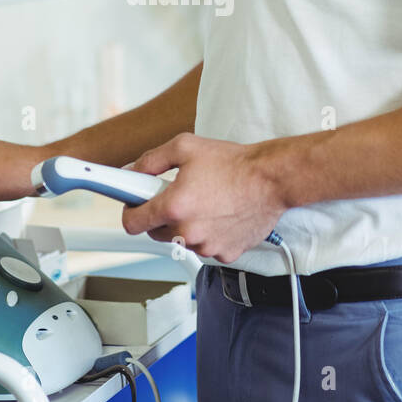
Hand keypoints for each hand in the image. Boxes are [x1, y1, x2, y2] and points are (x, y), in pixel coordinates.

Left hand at [121, 133, 286, 263]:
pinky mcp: (224, 254)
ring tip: (206, 202)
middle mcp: (187, 231)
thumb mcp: (185, 147)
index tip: (135, 205)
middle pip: (156, 233)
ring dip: (186, 226)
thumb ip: (151, 160)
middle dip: (161, 216)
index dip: (131, 212)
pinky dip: (209, 235)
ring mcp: (206, 246)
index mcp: (173, 206)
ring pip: (182, 241)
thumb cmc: (233, 163)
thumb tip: (132, 171)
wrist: (271, 179)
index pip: (132, 223)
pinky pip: (206, 247)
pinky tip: (220, 215)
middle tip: (178, 196)